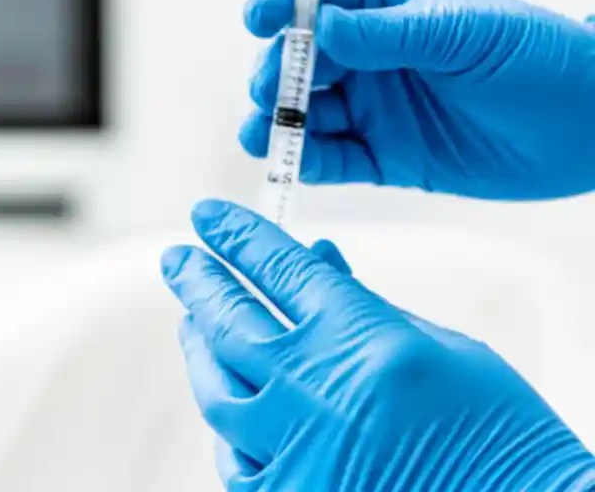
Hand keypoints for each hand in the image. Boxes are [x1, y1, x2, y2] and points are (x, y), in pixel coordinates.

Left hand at [160, 199, 594, 490]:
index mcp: (358, 336)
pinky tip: (223, 403)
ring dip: (198, 349)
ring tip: (190, 323)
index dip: (235, 236)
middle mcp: (313, 388)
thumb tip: (317, 257)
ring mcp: (294, 448)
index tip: (207, 217)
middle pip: (228, 319)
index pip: (276, 268)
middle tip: (177, 259)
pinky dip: (225, 425)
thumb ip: (367, 306)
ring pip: (215, 388)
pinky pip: (233, 457)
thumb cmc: (495, 429)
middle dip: (196, 281)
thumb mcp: (442, 348)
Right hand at [239, 0, 594, 199]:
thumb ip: (386, 33)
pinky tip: (292, 163)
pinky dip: (305, 162)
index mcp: (384, 3)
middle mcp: (368, 53)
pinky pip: (331, 160)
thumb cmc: (537, 55)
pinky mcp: (385, 156)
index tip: (258, 20)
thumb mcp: (461, 30)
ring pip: (304, 113)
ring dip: (274, 122)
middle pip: (296, 58)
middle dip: (272, 72)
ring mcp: (374, 106)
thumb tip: (319, 25)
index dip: (279, 3)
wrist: (590, 125)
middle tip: (267, 91)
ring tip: (262, 134)